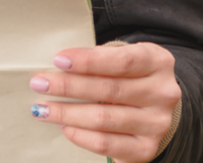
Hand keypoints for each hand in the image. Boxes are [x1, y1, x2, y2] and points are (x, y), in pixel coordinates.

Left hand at [30, 42, 180, 162]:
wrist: (155, 103)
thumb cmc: (129, 72)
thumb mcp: (123, 54)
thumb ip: (99, 57)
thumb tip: (58, 65)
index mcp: (157, 62)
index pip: (121, 61)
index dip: (88, 61)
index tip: (58, 60)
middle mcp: (162, 93)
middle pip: (109, 90)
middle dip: (68, 87)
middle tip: (39, 83)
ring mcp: (157, 124)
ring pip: (104, 119)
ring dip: (67, 113)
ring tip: (42, 108)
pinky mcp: (146, 148)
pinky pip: (108, 144)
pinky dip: (81, 136)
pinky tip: (64, 127)